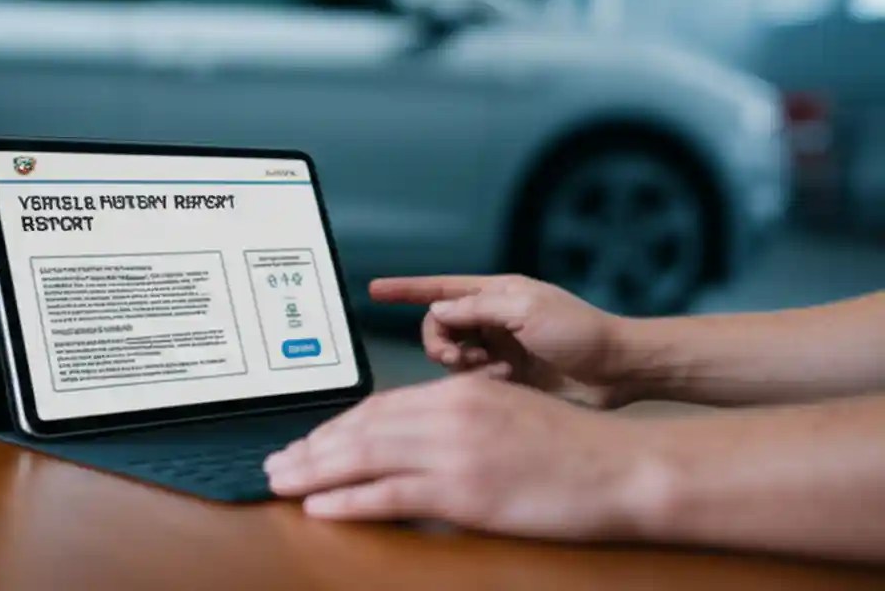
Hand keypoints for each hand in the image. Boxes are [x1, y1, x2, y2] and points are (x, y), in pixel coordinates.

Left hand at [265, 374, 655, 538]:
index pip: (379, 407)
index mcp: (458, 393)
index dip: (337, 426)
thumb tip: (416, 438)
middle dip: (312, 447)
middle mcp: (448, 414)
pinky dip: (348, 500)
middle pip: (361, 429)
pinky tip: (319, 507)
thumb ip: (459, 419)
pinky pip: (389, 495)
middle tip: (276, 463)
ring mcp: (454, 452)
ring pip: (363, 457)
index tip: (310, 441)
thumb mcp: (507, 413)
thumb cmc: (572, 447)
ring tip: (281, 482)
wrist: (622, 467)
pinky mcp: (463, 492)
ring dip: (314, 471)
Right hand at [371, 274, 632, 407]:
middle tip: (459, 358)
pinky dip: (481, 381)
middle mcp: (493, 318)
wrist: (619, 371)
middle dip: (441, 342)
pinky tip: (506, 382)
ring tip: (494, 371)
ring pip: (453, 356)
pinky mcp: (507, 377)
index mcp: (496, 293)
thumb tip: (439, 309)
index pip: (439, 288)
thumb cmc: (582, 332)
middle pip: (439, 326)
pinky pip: (472, 379)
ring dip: (465, 365)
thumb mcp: (527, 311)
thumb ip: (478, 308)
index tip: (374, 289)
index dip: (405, 289)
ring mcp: (499, 347)